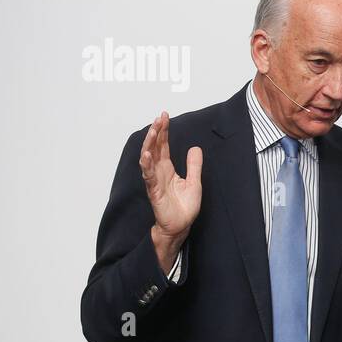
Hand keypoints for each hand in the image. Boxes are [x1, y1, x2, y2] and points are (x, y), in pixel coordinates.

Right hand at [140, 111, 201, 272]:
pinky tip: (147, 155)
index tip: (164, 116)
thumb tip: (195, 148)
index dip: (163, 131)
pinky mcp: (154, 191)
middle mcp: (158, 172)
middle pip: (154, 148)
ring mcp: (154, 181)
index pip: (163, 146)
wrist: (181, 225)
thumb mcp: (194, 181)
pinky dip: (146, 165)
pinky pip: (148, 176)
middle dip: (156, 132)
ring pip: (148, 159)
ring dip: (150, 144)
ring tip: (153, 131)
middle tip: (159, 117)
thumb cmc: (184, 207)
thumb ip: (194, 165)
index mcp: (167, 169)